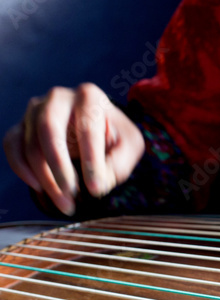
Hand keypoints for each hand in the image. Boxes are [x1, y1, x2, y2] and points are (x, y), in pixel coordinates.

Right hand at [3, 83, 143, 216]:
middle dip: (59, 168)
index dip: (91, 162)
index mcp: (89, 97)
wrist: (97, 128)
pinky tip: (39, 187)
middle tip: (72, 196)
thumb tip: (98, 183)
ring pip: (30, 143)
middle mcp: (58, 98)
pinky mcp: (21, 125)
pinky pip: (12, 145)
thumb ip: (119, 162)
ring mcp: (35, 110)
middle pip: (49, 130)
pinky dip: (21, 168)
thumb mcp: (129, 145)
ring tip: (65, 202)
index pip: (87, 130)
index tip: (97, 189)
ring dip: (45, 178)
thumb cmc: (114, 136)